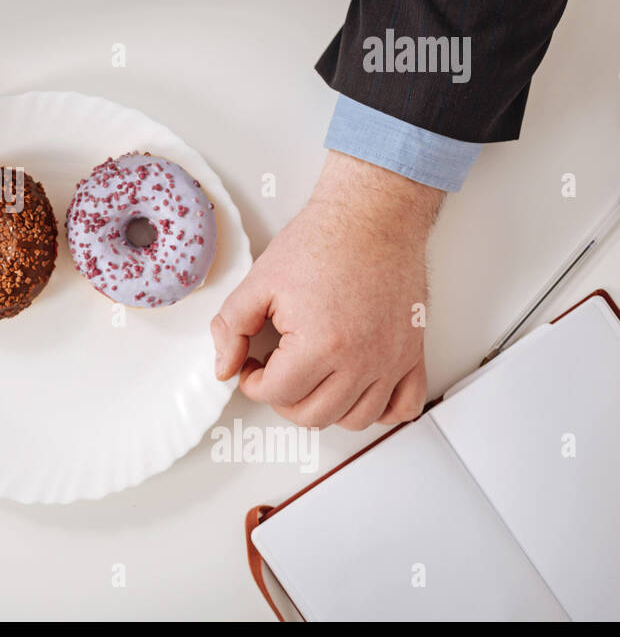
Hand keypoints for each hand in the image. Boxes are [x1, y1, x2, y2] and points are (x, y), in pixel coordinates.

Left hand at [210, 151, 444, 429]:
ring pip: (355, 419)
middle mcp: (361, 359)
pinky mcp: (412, 353)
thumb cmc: (323, 242)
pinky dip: (380, 410)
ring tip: (311, 377)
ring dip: (325, 407)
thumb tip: (224, 366)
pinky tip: (356, 389)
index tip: (251, 366)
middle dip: (283, 397)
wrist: (372, 216)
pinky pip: (403, 407)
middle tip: (276, 371)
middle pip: (312, 415)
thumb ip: (232, 327)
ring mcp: (391, 360)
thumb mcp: (260, 281)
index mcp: (320, 344)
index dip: (252, 382)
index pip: (275, 394)